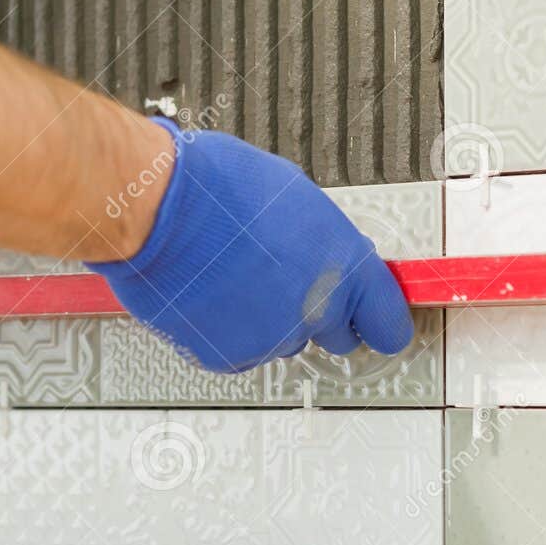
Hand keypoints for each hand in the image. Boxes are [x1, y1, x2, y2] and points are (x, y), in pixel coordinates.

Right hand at [86, 119, 413, 372]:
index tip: (377, 322)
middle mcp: (315, 309)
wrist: (158, 209)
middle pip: (337, 336)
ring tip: (233, 275)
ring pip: (283, 340)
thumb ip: (321, 241)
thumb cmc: (218, 188)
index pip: (387, 320)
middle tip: (287, 284)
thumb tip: (322, 254)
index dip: (380, 320)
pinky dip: (227, 330)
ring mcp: (272, 338)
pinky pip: (239, 350)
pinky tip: (210, 293)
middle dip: (320, 314)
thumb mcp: (296, 197)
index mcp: (344, 266)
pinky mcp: (228, 356)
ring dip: (268, 318)